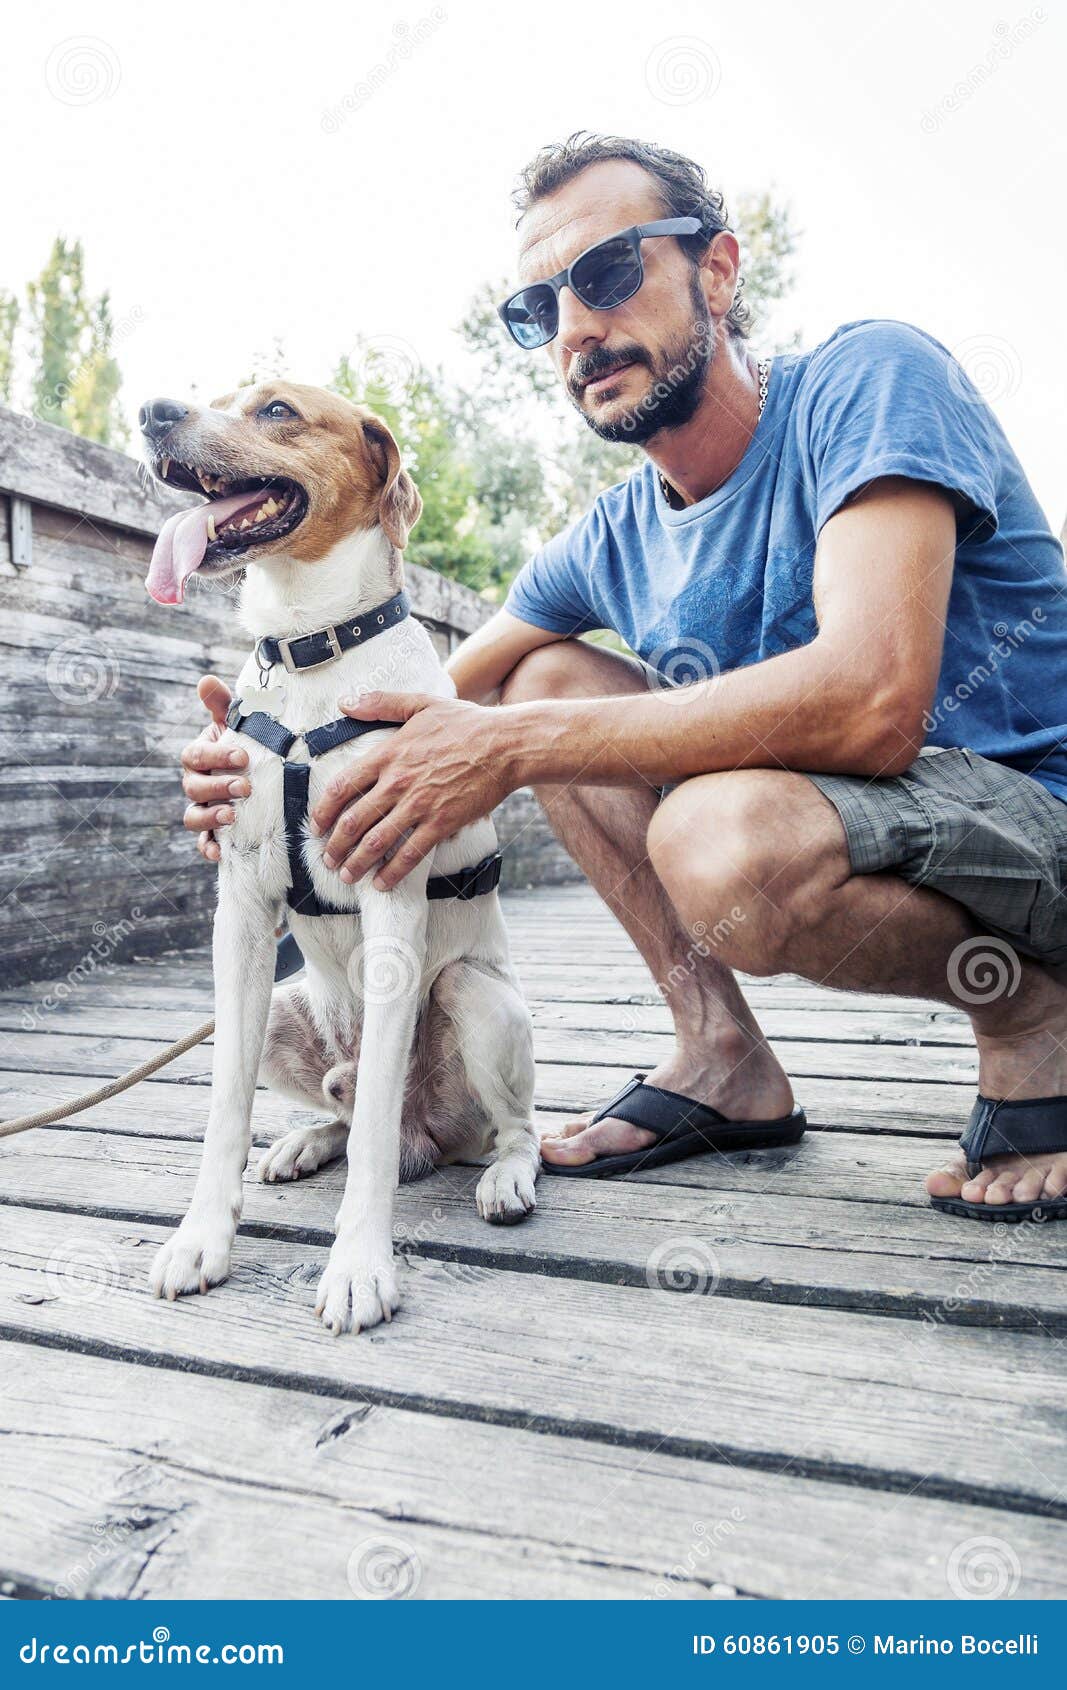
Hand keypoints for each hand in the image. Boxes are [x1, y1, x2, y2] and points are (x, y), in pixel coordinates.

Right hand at [180, 676, 248, 861]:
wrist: (262, 776)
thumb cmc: (247, 745)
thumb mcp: (239, 724)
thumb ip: (224, 704)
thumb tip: (206, 681)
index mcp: (199, 756)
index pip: (195, 755)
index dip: (215, 756)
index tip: (243, 757)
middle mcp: (195, 784)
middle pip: (194, 787)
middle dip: (218, 787)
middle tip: (246, 788)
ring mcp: (202, 809)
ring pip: (193, 816)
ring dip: (210, 817)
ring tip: (233, 815)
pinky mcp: (212, 833)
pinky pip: (203, 844)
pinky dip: (208, 848)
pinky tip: (219, 853)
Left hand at [310, 691, 515, 890]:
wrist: (505, 745)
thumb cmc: (466, 723)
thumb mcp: (421, 703)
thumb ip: (380, 703)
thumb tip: (345, 703)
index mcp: (388, 754)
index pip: (342, 786)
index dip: (323, 810)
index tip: (316, 826)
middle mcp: (398, 782)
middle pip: (353, 820)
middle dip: (335, 845)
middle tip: (328, 859)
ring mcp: (419, 805)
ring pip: (376, 841)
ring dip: (357, 862)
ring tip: (348, 876)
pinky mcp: (441, 823)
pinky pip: (410, 854)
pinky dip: (392, 872)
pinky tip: (382, 883)